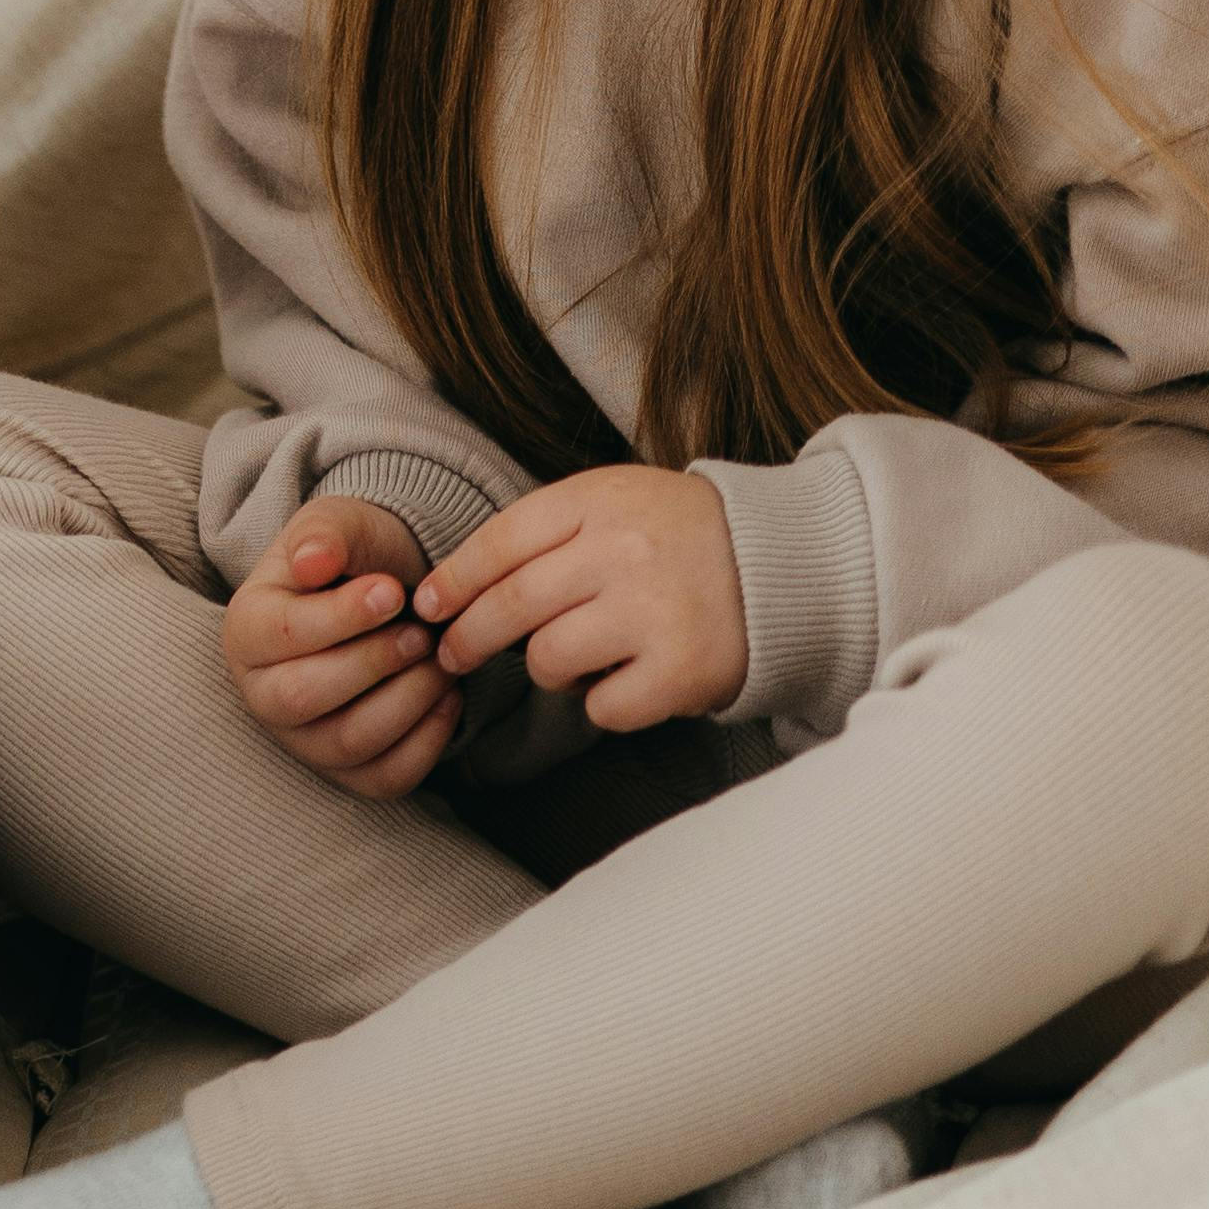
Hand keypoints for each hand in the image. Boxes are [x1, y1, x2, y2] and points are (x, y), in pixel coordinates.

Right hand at [220, 492, 460, 795]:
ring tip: (439, 658)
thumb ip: (322, 535)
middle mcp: (263, 694)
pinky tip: (449, 694)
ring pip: (348, 742)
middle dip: (373, 663)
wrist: (385, 590)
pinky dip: (427, 740)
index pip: (282, 636)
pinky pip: (386, 777)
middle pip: (303, 697)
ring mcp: (304, 740)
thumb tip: (311, 561)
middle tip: (421, 633)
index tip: (393, 591)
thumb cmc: (352, 559)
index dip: (342, 617)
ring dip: (407, 700)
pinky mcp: (349, 771)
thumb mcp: (336, 526)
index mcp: (246, 630)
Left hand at [416, 465, 745, 732]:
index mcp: (601, 501)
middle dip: (469, 636)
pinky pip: (603, 707)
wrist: (782, 562)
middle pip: (513, 604)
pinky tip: (626, 680)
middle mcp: (623, 552)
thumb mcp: (615, 501)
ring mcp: (654, 613)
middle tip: (451, 653)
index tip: (426, 605)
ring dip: (548, 670)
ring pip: (550, 661)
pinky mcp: (682, 672)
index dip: (454, 579)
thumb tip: (456, 586)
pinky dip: (602, 703)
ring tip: (574, 659)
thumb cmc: (678, 534)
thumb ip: (547, 532)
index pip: (502, 542)